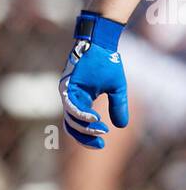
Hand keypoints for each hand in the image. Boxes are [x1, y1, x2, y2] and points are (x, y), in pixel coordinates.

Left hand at [59, 15, 127, 149]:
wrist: (102, 44)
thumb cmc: (107, 63)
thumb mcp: (117, 89)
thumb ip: (118, 107)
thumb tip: (122, 126)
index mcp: (81, 101)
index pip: (80, 125)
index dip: (88, 137)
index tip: (101, 145)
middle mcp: (71, 98)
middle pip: (72, 125)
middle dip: (85, 137)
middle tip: (100, 143)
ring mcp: (67, 93)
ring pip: (71, 118)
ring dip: (85, 127)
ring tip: (100, 129)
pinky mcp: (66, 86)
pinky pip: (71, 105)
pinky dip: (82, 114)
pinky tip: (94, 119)